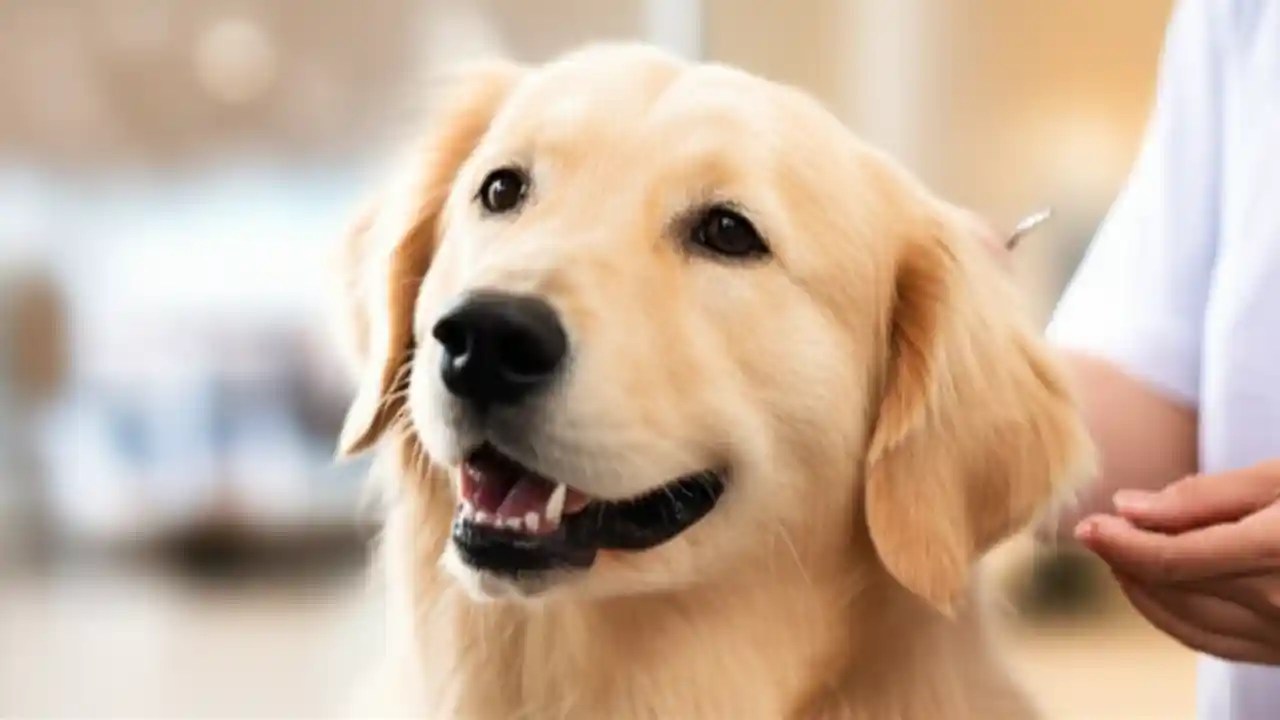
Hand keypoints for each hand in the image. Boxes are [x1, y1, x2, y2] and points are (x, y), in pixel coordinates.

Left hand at [1075, 461, 1279, 664]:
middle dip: (1127, 559)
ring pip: (1186, 621)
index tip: (1088, 526)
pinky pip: (1214, 643)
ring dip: (1143, 589)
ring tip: (1124, 554)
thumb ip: (1204, 495)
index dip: (1119, 544)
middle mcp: (1276, 602)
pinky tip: (1157, 588)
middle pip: (1171, 589)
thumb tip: (1129, 509)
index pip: (1169, 559)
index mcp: (1272, 551)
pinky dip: (1174, 616)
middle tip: (1102, 532)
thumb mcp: (1279, 476)